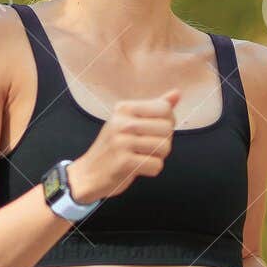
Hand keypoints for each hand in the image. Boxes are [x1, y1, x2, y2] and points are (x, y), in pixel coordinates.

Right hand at [68, 88, 180, 203]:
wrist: (88, 173)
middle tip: (146, 148)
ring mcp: (121, 142)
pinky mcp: (124, 162)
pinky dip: (151, 170)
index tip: (154, 131)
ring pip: (164, 147)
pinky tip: (137, 167)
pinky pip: (156, 165)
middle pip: (167, 129)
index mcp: (124, 108)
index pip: (164, 108)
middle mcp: (122, 122)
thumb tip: (177, 93)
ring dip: (158, 157)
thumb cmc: (113, 147)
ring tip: (141, 157)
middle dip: (163, 141)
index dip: (167, 122)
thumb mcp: (128, 121)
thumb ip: (154, 108)